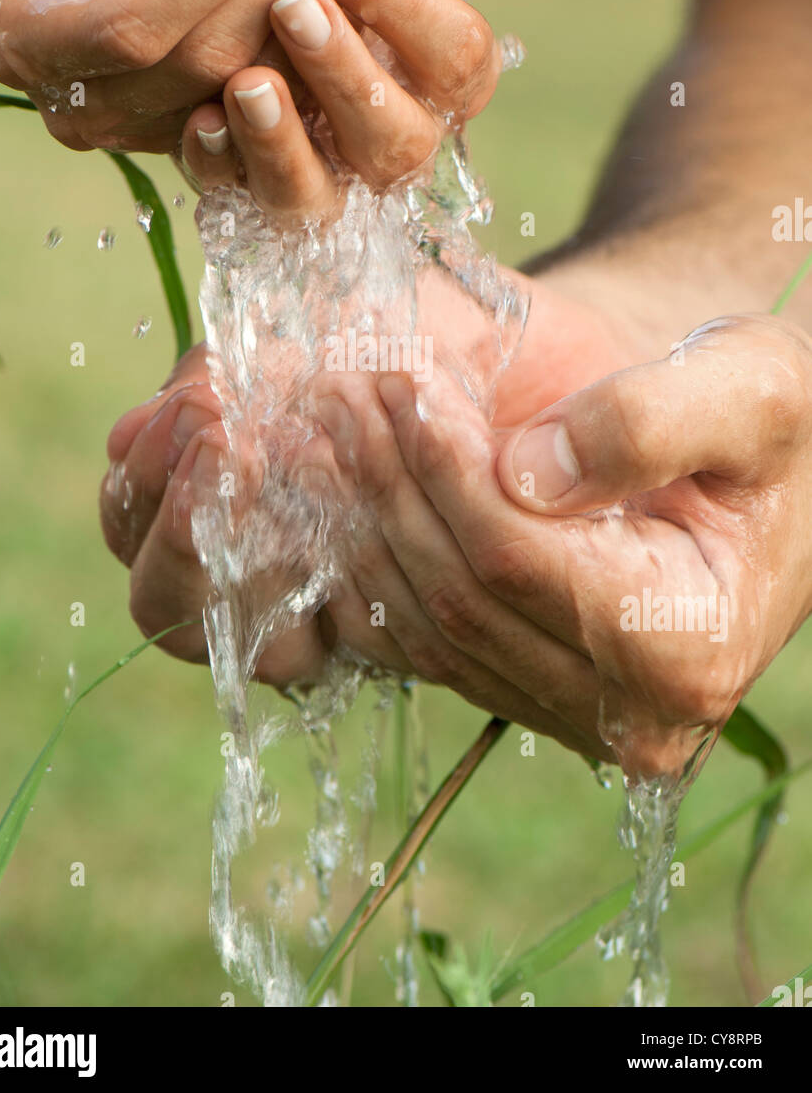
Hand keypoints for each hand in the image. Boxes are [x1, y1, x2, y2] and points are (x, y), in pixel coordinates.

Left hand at [175, 0, 551, 200]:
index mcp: (447, 71)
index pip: (456, 58)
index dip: (403, 8)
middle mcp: (394, 134)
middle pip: (398, 140)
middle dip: (347, 73)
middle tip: (292, 4)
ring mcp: (324, 170)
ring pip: (322, 195)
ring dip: (285, 143)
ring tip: (246, 81)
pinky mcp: (253, 183)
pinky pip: (241, 201)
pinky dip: (220, 166)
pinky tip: (199, 121)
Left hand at [314, 314, 811, 780]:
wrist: (767, 470)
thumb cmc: (770, 426)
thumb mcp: (750, 391)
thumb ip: (650, 423)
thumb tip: (525, 470)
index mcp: (685, 647)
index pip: (517, 559)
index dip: (444, 468)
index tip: (400, 378)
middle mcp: (627, 713)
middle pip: (459, 597)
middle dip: (389, 482)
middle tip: (340, 388)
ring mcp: (570, 714)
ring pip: (424, 624)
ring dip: (363, 517)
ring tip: (325, 424)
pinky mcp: (527, 693)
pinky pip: (418, 641)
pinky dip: (369, 560)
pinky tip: (341, 487)